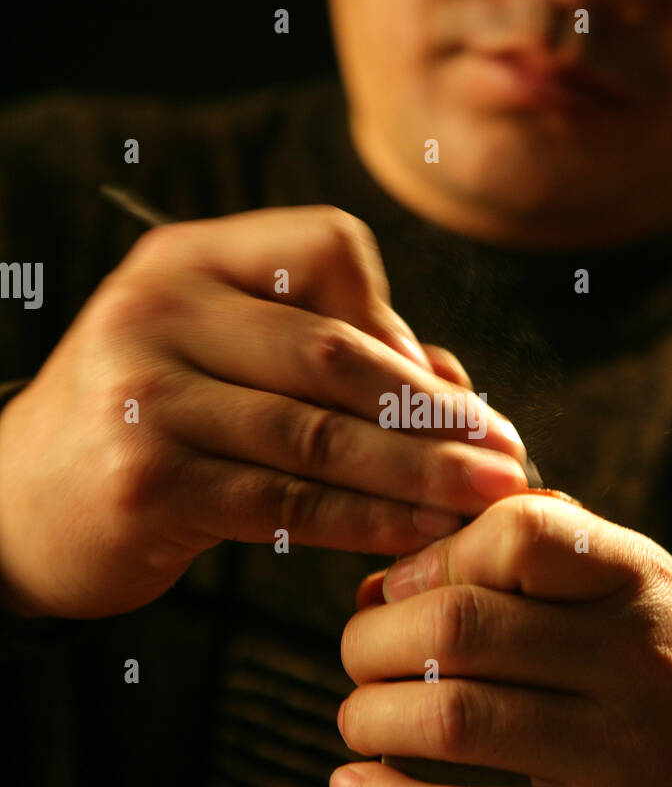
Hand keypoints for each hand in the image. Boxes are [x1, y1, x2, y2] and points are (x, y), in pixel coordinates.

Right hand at [0, 206, 526, 618]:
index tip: (455, 393)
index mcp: (186, 259)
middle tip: (508, 456)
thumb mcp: (216, 359)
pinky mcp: (148, 482)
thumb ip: (326, 358)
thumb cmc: (146, 427)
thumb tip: (459, 390)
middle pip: (335, 353)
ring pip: (319, 434)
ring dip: (419, 473)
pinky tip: (418, 536)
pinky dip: (366, 523)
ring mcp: (145, 395)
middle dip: (437, 412)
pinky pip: (288, 504)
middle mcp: (158, 310)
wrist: (17, 507)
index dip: (402, 322)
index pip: (328, 249)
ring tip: (488, 498)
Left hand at [335, 493, 671, 786]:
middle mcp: (628, 659)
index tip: (400, 587)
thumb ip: (526, 563)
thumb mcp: (627, 585)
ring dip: (372, 720)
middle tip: (361, 660)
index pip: (520, 532)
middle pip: (458, 629)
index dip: (433, 556)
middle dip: (373, 643)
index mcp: (633, 579)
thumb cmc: (667, 667)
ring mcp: (618, 753)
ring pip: (453, 721)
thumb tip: (383, 584)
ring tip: (361, 722)